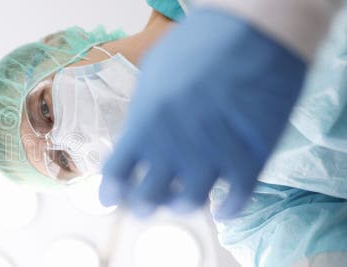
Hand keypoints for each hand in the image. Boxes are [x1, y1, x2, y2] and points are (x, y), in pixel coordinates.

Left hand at [100, 8, 306, 218]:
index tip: (114, 197)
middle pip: (148, 197)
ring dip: (181, 205)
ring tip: (180, 200)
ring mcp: (212, 156)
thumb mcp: (154, 72)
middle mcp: (174, 146)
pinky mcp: (251, 160)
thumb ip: (142, 109)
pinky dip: (225, 208)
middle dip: (143, 204)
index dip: (113, 190)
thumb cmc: (201, 42)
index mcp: (145, 123)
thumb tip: (135, 135)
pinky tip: (221, 205)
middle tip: (146, 203)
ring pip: (189, 203)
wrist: (256, 31)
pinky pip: (234, 200)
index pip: (117, 173)